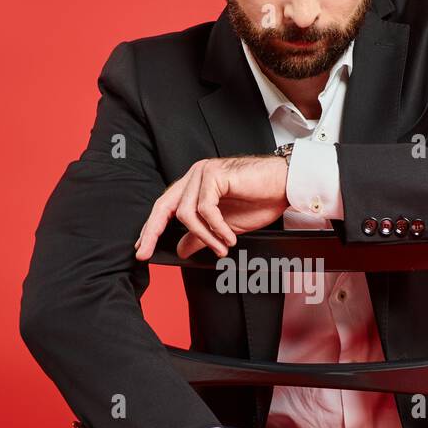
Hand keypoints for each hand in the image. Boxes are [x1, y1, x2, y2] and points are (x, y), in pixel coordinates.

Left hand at [134, 155, 287, 260]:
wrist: (284, 187)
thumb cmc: (260, 201)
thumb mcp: (224, 227)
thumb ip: (200, 236)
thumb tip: (181, 250)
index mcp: (194, 186)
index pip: (165, 207)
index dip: (151, 228)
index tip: (142, 248)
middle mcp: (195, 176)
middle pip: (165, 207)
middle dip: (153, 232)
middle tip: (147, 253)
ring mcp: (204, 173)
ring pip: (186, 213)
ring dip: (204, 236)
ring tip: (221, 247)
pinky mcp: (215, 175)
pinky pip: (205, 208)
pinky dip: (216, 227)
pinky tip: (229, 236)